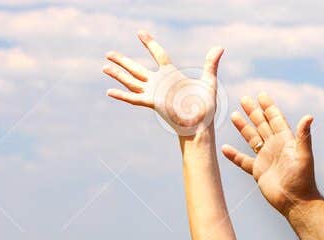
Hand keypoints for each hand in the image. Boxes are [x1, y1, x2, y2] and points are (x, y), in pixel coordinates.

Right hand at [104, 32, 221, 138]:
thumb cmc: (205, 107)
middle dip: (122, 61)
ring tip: (103, 67)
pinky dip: (122, 95)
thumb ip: (211, 64)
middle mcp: (159, 83)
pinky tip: (109, 92)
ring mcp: (154, 93)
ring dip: (117, 74)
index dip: (149, 43)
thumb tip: (220, 47)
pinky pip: (134, 98)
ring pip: (131, 81)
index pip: (158, 54)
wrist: (201, 124)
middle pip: (136, 68)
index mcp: (171, 75)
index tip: (139, 33)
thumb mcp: (208, 81)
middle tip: (108, 53)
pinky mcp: (152, 103)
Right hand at [223, 94, 319, 215]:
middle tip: (243, 99)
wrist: (295, 201)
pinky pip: (243, 161)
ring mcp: (265, 158)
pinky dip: (234, 155)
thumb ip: (304, 135)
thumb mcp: (303, 155)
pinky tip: (224, 148)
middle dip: (253, 112)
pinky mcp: (258, 171)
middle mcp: (275, 147)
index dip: (269, 107)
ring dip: (243, 127)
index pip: (275, 119)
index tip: (261, 95)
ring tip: (233, 115)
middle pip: (262, 125)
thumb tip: (309, 116)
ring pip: (252, 139)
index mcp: (285, 140)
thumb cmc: (302, 179)